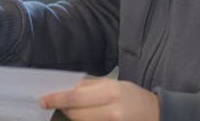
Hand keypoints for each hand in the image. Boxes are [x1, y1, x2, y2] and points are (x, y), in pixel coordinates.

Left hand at [40, 79, 159, 120]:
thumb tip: (65, 86)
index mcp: (110, 92)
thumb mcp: (112, 84)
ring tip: (71, 108)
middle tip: (54, 102)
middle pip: (76, 114)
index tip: (43, 100)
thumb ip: (88, 86)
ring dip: (73, 116)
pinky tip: (85, 115)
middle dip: (63, 108)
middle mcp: (112, 111)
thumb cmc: (132, 96)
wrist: (155, 114)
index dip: (57, 99)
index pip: (76, 97)